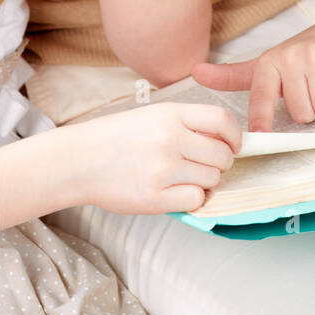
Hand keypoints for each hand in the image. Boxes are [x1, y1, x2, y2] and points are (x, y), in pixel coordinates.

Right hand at [72, 101, 241, 214]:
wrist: (79, 160)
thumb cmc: (116, 138)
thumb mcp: (152, 116)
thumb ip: (186, 124)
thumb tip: (224, 140)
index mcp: (170, 114)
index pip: (222, 120)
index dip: (235, 135)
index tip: (233, 145)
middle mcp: (170, 139)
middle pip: (222, 155)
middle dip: (221, 163)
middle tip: (204, 166)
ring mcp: (163, 169)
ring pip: (212, 179)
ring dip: (205, 182)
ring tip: (184, 178)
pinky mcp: (155, 197)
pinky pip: (196, 200)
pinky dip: (192, 199)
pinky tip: (177, 192)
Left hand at [192, 18, 314, 131]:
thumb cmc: (301, 54)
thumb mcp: (265, 65)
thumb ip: (232, 75)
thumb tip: (195, 72)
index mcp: (268, 63)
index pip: (261, 98)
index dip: (261, 120)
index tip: (259, 137)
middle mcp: (290, 57)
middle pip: (302, 114)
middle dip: (311, 109)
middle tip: (312, 88)